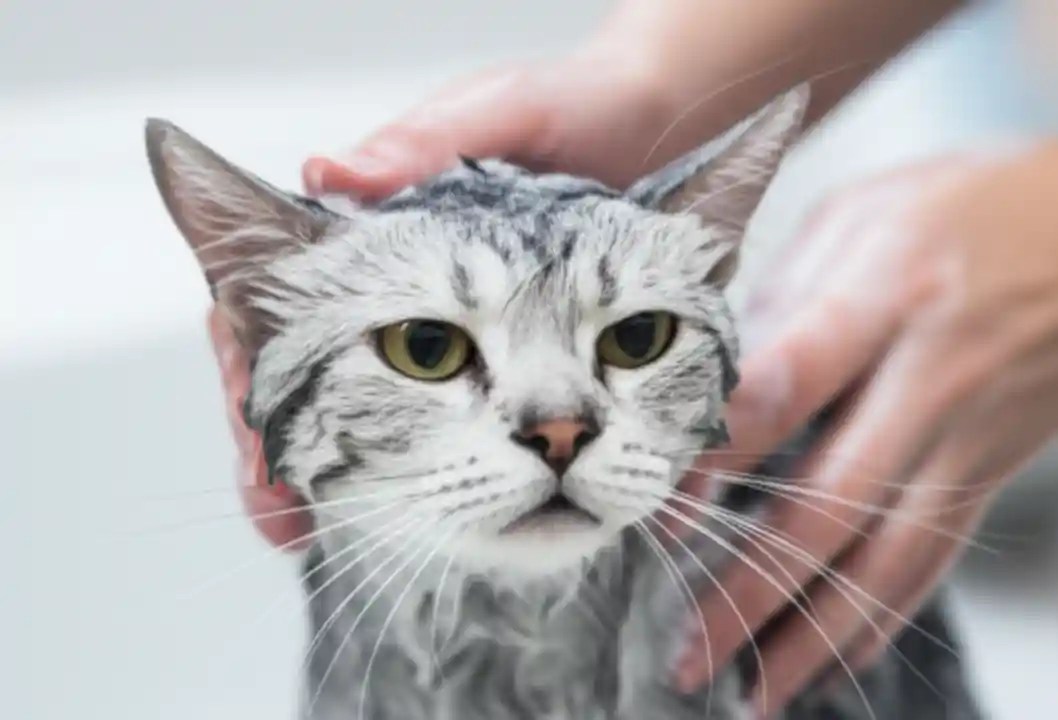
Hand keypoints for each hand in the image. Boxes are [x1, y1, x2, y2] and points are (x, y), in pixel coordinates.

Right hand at [222, 44, 691, 548]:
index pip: (268, 305)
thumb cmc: (568, 106)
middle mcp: (402, 298)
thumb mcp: (496, 111)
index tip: (256, 436)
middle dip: (284, 458)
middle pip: (305, 382)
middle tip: (283, 520)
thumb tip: (327, 172)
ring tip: (322, 536)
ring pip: (372, 421)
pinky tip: (451, 522)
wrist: (664, 125)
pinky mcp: (520, 374)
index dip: (248, 372)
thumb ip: (421, 142)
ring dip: (348, 488)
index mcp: (371, 239)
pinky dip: (455, 490)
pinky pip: (473, 436)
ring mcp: (457, 342)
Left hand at [670, 143, 1057, 716]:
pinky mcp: (992, 470)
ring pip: (883, 559)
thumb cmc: (985, 205)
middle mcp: (929, 379)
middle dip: (749, 587)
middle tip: (687, 650)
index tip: (654, 498)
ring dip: (812, 635)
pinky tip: (834, 660)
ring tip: (752, 692)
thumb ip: (789, 287)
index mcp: (886, 292)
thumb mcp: (872, 208)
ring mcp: (969, 436)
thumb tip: (715, 372)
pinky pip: (933, 560)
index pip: (787, 379)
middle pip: (827, 502)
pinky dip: (881, 620)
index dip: (716, 444)